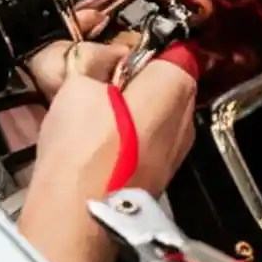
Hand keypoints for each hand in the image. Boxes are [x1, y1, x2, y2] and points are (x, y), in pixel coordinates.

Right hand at [31, 56, 196, 200]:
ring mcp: (174, 153)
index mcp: (173, 88)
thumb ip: (95, 63)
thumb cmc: (83, 154)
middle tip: (101, 85)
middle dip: (135, 80)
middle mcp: (184, 121)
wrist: (78, 214)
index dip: (140, 48)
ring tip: (94, 117)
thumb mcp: (78, 86)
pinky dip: (127, 140)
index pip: (172, 49)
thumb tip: (100, 59)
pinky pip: (146, 145)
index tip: (117, 53)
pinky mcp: (158, 177)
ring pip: (156, 117)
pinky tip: (97, 146)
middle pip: (165, 84)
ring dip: (130, 111)